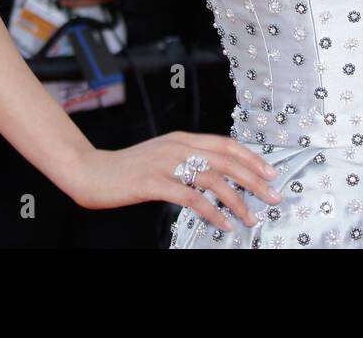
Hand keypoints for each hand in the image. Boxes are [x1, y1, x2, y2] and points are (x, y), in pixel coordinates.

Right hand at [65, 133, 282, 230]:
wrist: (90, 170)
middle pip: (225, 161)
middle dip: (254, 179)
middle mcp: (176, 147)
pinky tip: (222, 223)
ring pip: (212, 179)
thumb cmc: (126, 168)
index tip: (270, 173)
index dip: (251, 158)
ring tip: (251, 217)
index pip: (225, 145)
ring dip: (237, 200)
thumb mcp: (161, 156)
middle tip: (273, 196)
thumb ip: (185, 159)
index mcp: (180, 139)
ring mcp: (165, 164)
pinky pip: (190, 198)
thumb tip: (215, 174)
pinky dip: (211, 211)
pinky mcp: (153, 182)